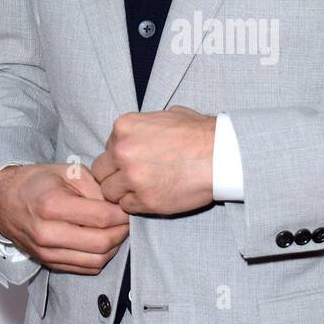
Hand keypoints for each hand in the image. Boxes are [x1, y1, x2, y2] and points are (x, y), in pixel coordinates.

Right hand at [0, 161, 129, 273]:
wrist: (2, 200)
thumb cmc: (36, 182)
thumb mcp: (68, 172)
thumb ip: (96, 188)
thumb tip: (119, 207)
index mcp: (52, 206)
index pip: (102, 217)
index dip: (122, 214)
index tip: (128, 207)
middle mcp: (47, 234)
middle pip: (102, 243)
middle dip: (122, 232)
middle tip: (127, 220)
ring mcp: (47, 252)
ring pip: (96, 260)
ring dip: (115, 247)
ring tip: (117, 230)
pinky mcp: (49, 263)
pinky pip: (86, 269)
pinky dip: (101, 257)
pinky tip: (103, 242)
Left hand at [91, 106, 215, 214]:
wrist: (222, 155)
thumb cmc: (200, 134)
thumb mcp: (168, 116)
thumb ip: (145, 126)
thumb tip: (139, 133)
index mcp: (124, 127)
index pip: (107, 149)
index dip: (120, 158)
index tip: (135, 162)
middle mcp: (123, 151)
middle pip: (101, 172)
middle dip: (115, 176)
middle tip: (135, 179)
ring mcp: (132, 177)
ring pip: (110, 192)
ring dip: (125, 192)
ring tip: (146, 188)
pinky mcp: (145, 200)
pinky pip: (127, 207)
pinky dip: (138, 204)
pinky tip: (155, 196)